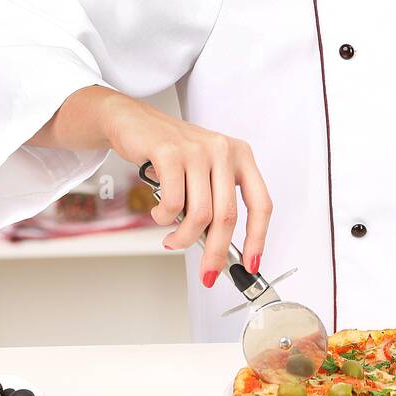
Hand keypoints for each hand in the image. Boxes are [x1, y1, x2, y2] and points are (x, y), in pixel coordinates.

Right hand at [100, 91, 272, 287]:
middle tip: (207, 273)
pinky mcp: (170, 153)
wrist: (134, 122)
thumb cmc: (171, 152)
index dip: (258, 238)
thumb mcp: (204, 172)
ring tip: (172, 239)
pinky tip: (159, 212)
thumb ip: (215, 202)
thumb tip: (219, 248)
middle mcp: (223, 151)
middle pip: (227, 217)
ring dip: (183, 238)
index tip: (251, 264)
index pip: (261, 204)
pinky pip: (172, 203)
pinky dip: (164, 218)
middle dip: (216, 253)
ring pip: (199, 215)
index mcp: (240, 156)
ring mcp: (198, 151)